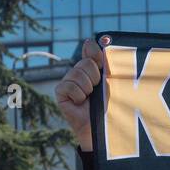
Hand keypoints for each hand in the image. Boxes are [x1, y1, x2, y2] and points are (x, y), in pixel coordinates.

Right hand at [54, 35, 108, 152]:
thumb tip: (89, 40)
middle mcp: (79, 72)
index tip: (101, 63)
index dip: (96, 55)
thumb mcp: (109, 82)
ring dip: (87, 87)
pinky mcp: (60, 92)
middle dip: (95, 78)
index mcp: (92, 68)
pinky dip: (78, 95)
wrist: (101, 129)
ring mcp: (68, 81)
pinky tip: (80, 103)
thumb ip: (102, 62)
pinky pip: (69, 85)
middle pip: (86, 63)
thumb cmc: (108, 106)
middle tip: (97, 91)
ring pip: (77, 73)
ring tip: (89, 98)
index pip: (91, 50)